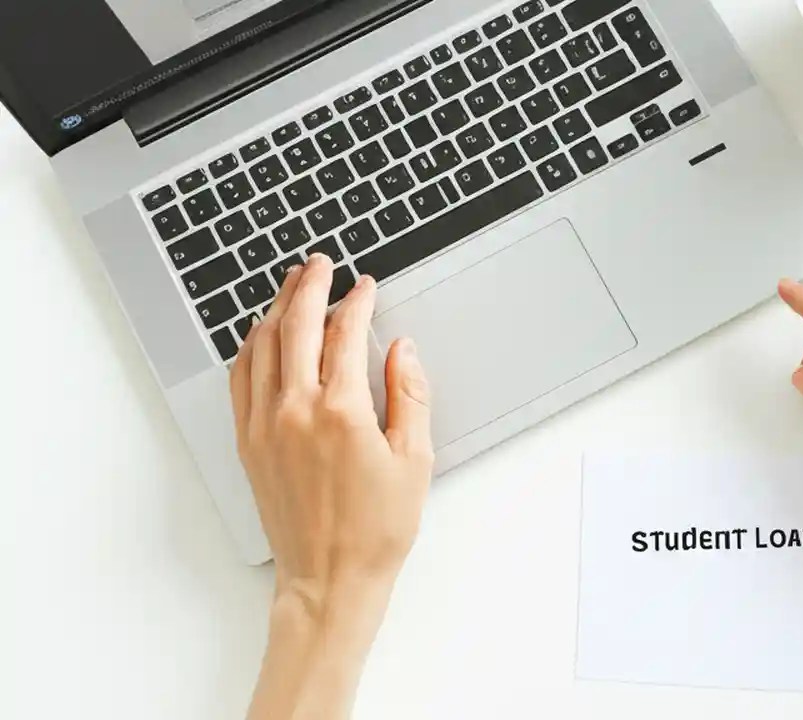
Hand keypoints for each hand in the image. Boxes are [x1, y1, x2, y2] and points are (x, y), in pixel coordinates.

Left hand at [231, 254, 433, 603]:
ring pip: (263, 345)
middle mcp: (295, 410)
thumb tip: (402, 349)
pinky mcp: (248, 443)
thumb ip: (410, 395)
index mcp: (341, 411)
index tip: (366, 286)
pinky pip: (241, 378)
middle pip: (297, 325)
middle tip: (320, 263)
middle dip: (310, 285)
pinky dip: (251, 346)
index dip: (357, 301)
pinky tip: (262, 334)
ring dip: (277, 306)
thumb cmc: (376, 529)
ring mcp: (265, 425)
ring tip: (291, 284)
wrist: (329, 579)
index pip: (346, 333)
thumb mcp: (415, 459)